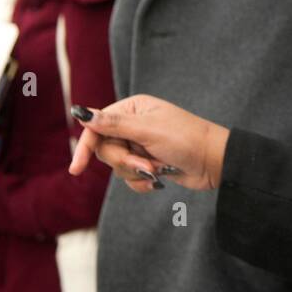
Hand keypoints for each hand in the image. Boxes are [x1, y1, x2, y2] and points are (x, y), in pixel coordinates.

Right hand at [68, 95, 228, 193]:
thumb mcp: (147, 131)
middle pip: (106, 150)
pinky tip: (158, 181)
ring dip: (137, 172)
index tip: (77, 169)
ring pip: (118, 166)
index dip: (85, 147)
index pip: (97, 127)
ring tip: (158, 170)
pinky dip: (142, 182)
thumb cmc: (185, 140)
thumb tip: (79, 112)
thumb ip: (112, 125)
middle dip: (125, 162)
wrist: (214, 162)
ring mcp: (140, 145)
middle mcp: (133, 125)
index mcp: (132, 109)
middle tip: (146, 165)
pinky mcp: (147, 163)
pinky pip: (130, 177)